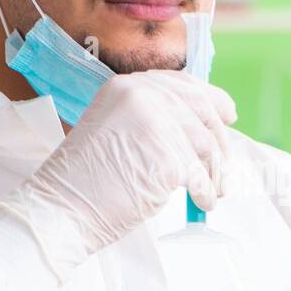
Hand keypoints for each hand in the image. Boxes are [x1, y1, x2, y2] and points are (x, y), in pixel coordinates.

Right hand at [25, 70, 236, 254]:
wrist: (61, 207)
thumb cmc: (86, 179)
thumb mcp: (115, 129)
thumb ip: (151, 119)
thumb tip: (199, 128)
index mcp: (127, 86)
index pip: (183, 83)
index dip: (212, 98)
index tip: (229, 114)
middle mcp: (142, 96)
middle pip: (201, 109)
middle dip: (219, 139)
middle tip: (224, 165)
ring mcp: (155, 124)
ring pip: (204, 144)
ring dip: (213, 171)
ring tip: (212, 190)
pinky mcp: (166, 157)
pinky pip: (199, 174)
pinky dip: (205, 191)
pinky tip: (202, 202)